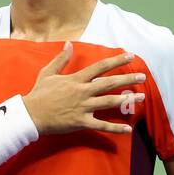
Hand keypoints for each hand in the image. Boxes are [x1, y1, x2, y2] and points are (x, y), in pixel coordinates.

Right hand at [22, 42, 145, 135]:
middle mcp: (83, 92)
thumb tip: (69, 44)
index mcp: (76, 79)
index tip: (130, 56)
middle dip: (128, 79)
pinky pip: (101, 126)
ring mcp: (83, 107)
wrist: (30, 115)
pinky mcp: (81, 123)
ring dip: (127, 100)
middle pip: (110, 83)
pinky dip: (115, 129)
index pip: (100, 67)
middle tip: (143, 77)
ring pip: (109, 102)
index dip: (116, 60)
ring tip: (141, 98)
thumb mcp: (48, 72)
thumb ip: (61, 59)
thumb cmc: (39, 94)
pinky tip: (127, 130)